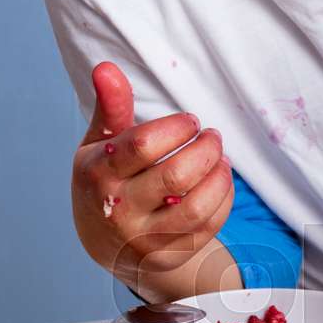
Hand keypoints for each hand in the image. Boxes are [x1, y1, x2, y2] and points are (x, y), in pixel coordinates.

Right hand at [71, 62, 234, 294]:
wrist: (107, 242)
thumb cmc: (108, 180)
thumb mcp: (101, 143)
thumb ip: (110, 107)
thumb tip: (107, 67)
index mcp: (98, 174)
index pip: (143, 145)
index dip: (176, 128)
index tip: (190, 122)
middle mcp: (118, 209)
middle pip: (176, 176)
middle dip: (205, 149)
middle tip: (212, 136)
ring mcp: (144, 237)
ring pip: (197, 207)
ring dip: (219, 176)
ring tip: (221, 157)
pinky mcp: (168, 255)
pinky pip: (208, 227)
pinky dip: (223, 199)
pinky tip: (220, 181)